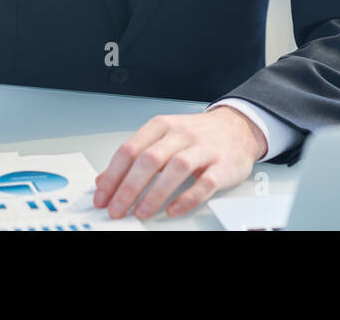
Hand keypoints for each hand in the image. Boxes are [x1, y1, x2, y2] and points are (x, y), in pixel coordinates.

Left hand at [93, 107, 266, 219]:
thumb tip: (104, 180)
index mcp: (161, 126)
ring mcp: (203, 149)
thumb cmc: (197, 135)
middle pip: (149, 160)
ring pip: (176, 168)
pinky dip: (187, 198)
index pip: (130, 150)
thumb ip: (135, 156)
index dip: (113, 175)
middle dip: (128, 188)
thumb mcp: (162, 138)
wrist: (237, 128)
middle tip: (117, 209)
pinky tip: (173, 210)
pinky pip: (204, 183)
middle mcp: (181, 134)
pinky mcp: (222, 165)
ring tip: (141, 212)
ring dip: (155, 193)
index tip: (102, 196)